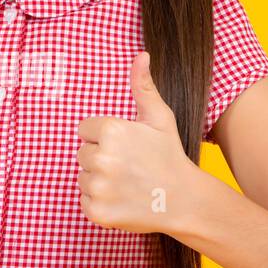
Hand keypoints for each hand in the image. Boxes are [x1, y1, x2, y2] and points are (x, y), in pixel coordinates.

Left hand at [75, 51, 198, 233]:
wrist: (185, 200)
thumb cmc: (169, 155)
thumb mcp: (159, 118)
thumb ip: (143, 87)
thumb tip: (141, 55)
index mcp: (111, 130)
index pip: (85, 130)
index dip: (104, 137)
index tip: (126, 147)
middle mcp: (102, 158)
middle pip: (82, 154)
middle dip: (101, 158)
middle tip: (129, 166)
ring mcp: (99, 187)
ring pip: (83, 178)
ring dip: (99, 181)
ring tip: (127, 183)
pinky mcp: (98, 212)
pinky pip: (84, 201)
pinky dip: (99, 202)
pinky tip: (122, 199)